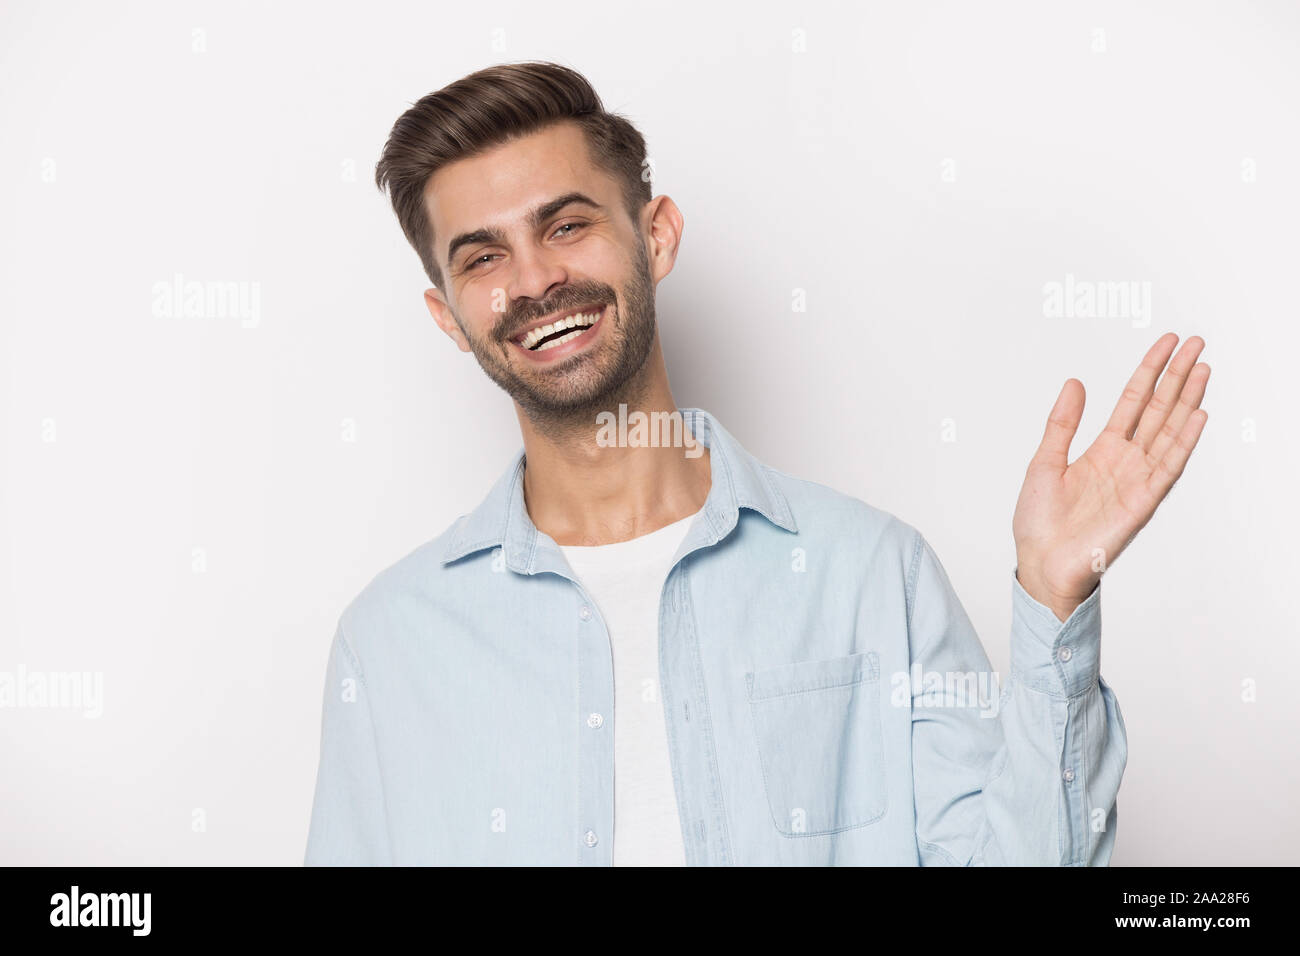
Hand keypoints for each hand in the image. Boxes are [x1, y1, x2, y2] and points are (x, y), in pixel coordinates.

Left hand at [1012, 333, 1209, 621]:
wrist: (1042, 563)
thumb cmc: (1039, 521)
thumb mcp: (1043, 462)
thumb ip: (1061, 423)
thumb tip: (1073, 383)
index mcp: (1102, 450)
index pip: (1133, 401)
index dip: (1150, 371)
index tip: (1167, 344)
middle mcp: (1125, 460)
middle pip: (1159, 409)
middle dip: (1176, 376)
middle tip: (1196, 343)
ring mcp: (1137, 479)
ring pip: (1169, 431)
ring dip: (1187, 400)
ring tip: (1202, 368)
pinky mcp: (1142, 501)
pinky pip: (1168, 466)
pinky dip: (1184, 442)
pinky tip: (1198, 416)